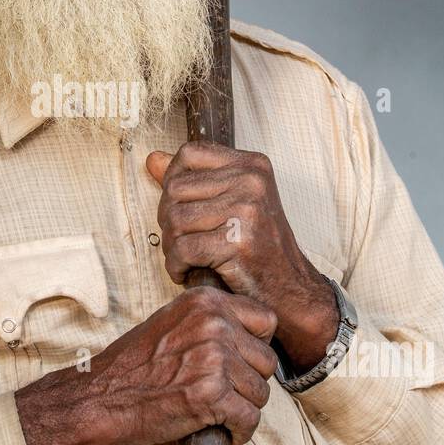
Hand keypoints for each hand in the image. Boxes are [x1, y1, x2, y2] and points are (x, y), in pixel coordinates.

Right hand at [15, 286, 277, 444]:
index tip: (242, 362)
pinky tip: (221, 430)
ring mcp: (215, 360)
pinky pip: (250, 420)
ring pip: (261, 393)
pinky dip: (239, 431)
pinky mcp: (213, 396)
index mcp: (206, 302)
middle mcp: (214, 325)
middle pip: (267, 361)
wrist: (103, 398)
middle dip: (249, 381)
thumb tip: (247, 333)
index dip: (256, 346)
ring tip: (217, 411)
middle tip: (224, 392)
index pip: (266, 321)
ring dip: (243, 407)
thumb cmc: (134, 365)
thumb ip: (209, 319)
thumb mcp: (171, 321)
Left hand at [145, 141, 338, 371]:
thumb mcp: (231, 204)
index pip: (189, 154)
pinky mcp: (238, 241)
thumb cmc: (259, 249)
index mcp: (252, 166)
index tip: (177, 207)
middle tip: (180, 242)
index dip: (171, 181)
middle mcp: (252, 181)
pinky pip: (183, 249)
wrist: (291, 290)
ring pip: (175, 220)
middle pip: (175, 189)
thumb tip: (152, 160)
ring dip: (171, 246)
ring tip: (184, 259)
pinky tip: (187, 272)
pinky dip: (177, 266)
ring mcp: (247, 209)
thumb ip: (193, 180)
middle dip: (168, 220)